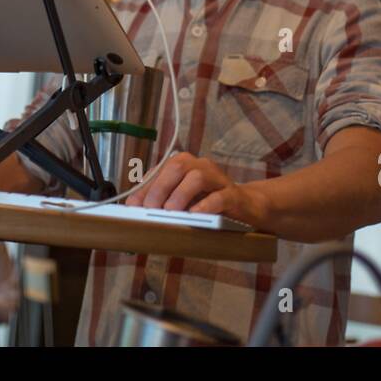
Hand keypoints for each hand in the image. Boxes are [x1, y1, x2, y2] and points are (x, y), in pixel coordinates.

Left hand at [124, 152, 269, 227]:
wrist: (248, 207)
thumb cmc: (210, 204)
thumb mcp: (184, 201)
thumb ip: (163, 201)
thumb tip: (136, 209)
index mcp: (186, 165)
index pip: (160, 170)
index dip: (144, 187)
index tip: (132, 205)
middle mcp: (201, 166)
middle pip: (177, 166)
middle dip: (159, 188)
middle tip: (150, 209)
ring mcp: (219, 179)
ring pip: (197, 177)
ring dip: (180, 195)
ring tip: (171, 212)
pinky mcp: (234, 196)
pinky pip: (220, 197)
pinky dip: (205, 205)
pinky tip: (195, 215)